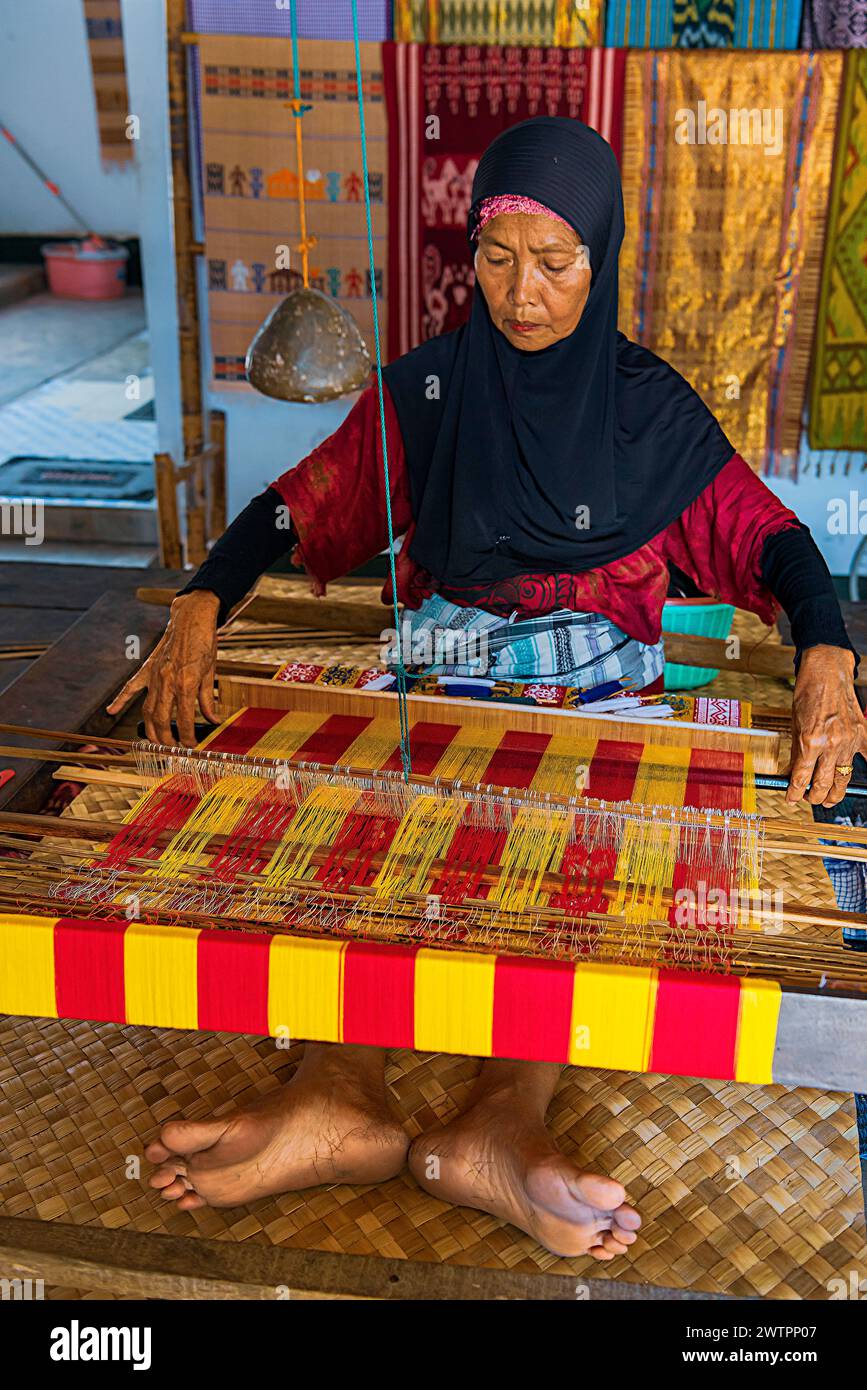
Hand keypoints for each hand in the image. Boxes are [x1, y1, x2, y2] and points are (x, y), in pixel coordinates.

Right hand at [106, 590, 220, 745]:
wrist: (191, 617)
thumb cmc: (204, 643)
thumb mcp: (212, 672)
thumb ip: (208, 699)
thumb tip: (213, 720)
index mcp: (187, 682)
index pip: (184, 719)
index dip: (187, 737)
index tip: (191, 747)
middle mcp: (168, 681)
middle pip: (161, 719)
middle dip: (166, 740)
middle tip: (174, 751)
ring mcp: (155, 675)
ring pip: (147, 709)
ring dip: (150, 729)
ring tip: (156, 744)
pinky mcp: (148, 668)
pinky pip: (132, 687)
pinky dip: (120, 699)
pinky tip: (112, 710)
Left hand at [786, 645, 866, 806]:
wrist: (827, 672)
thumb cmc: (808, 694)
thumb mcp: (794, 724)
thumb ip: (797, 751)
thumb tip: (794, 772)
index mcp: (810, 741)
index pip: (801, 778)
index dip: (794, 793)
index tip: (791, 798)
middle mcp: (831, 744)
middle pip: (823, 784)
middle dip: (815, 797)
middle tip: (810, 799)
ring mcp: (849, 741)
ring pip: (844, 777)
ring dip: (835, 792)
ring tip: (829, 799)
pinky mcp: (861, 735)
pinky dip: (863, 768)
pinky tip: (855, 776)